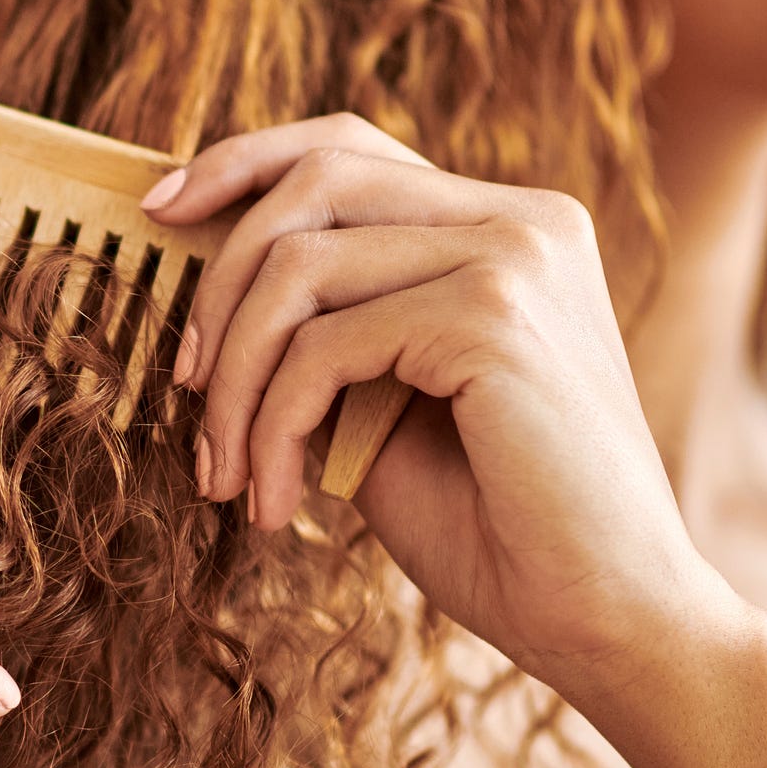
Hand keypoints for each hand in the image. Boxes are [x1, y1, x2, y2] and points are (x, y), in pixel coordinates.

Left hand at [142, 113, 747, 696]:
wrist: (606, 619)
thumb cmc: (497, 527)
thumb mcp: (386, 408)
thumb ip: (325, 333)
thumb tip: (205, 290)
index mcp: (510, 226)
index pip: (349, 148)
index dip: (243, 163)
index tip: (159, 213)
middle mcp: (524, 220)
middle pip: (313, 183)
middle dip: (217, 284)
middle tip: (186, 388)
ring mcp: (516, 258)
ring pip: (297, 268)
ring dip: (235, 384)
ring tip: (226, 476)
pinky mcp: (493, 318)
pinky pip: (320, 350)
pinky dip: (272, 429)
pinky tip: (278, 506)